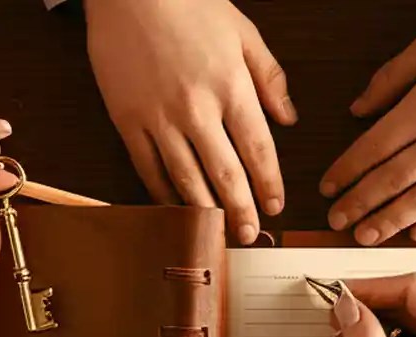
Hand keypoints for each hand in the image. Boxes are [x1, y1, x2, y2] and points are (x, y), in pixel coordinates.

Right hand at [85, 0, 297, 243]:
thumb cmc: (187, 2)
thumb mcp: (242, 31)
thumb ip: (269, 77)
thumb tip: (288, 118)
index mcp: (231, 86)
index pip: (258, 149)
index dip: (269, 184)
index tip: (275, 205)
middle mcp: (197, 108)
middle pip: (225, 174)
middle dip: (240, 209)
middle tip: (248, 234)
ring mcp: (159, 118)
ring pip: (186, 178)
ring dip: (205, 210)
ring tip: (216, 232)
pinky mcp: (127, 121)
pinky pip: (148, 168)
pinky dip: (163, 192)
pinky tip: (176, 206)